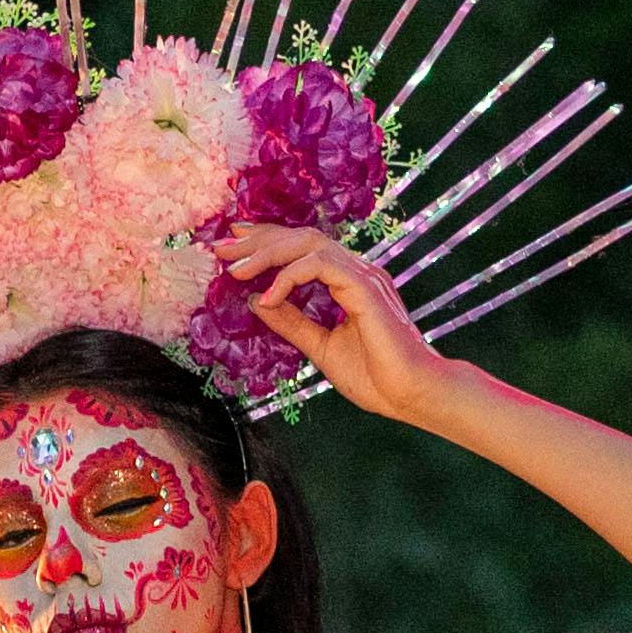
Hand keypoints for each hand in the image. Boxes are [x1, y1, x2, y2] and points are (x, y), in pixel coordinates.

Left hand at [207, 220, 452, 423]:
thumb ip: (292, 323)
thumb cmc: (375, 376)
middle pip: (302, 238)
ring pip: (309, 245)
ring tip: (237, 272)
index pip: (302, 250)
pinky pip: (321, 266)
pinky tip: (269, 297)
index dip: (267, 243)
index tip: (233, 247)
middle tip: (221, 249)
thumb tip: (257, 302)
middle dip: (259, 241)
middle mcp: (356, 273)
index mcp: (347, 283)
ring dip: (268, 254)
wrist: (410, 394)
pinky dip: (289, 277)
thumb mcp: (319, 347)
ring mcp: (362, 277)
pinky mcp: (365, 288)